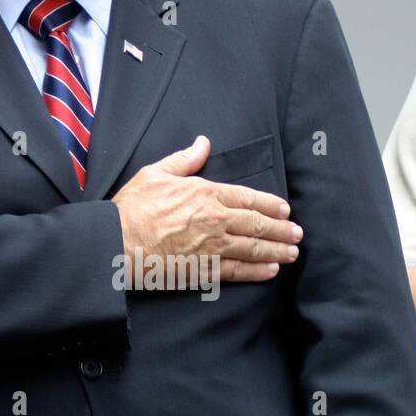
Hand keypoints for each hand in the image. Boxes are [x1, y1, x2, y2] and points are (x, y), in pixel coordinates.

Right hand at [111, 136, 300, 284]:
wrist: (118, 242)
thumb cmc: (133, 206)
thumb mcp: (156, 173)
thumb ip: (185, 159)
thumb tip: (203, 143)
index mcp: (205, 193)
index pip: (248, 198)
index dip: (270, 204)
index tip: (284, 210)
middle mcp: (215, 220)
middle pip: (257, 224)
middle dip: (282, 229)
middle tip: (297, 233)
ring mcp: (212, 247)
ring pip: (253, 248)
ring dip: (276, 250)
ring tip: (292, 253)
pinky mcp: (204, 270)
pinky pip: (238, 271)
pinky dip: (257, 272)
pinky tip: (270, 271)